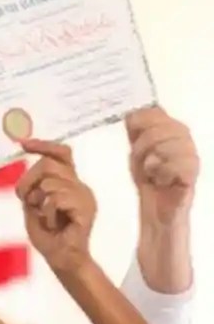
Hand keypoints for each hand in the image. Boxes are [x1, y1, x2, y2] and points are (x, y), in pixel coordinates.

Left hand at [16, 140, 96, 275]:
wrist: (61, 258)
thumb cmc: (47, 234)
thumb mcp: (33, 205)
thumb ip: (32, 186)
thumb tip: (27, 164)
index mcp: (67, 181)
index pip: (61, 153)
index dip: (43, 145)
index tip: (23, 144)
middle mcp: (78, 184)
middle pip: (49, 164)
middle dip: (28, 182)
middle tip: (28, 201)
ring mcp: (84, 195)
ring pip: (50, 182)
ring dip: (39, 202)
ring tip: (47, 218)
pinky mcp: (86, 208)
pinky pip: (57, 199)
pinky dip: (47, 214)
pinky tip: (54, 225)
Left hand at [126, 107, 198, 224]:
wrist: (157, 210)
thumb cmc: (150, 180)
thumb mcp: (138, 154)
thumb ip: (136, 133)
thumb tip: (132, 112)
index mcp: (172, 132)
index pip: (159, 114)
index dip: (144, 118)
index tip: (132, 127)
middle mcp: (184, 141)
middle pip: (165, 128)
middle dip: (145, 143)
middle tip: (142, 161)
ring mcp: (191, 158)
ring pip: (171, 145)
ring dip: (152, 160)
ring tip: (151, 172)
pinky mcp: (191, 175)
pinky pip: (178, 165)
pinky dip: (163, 172)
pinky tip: (160, 180)